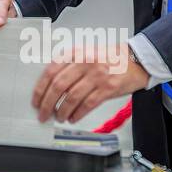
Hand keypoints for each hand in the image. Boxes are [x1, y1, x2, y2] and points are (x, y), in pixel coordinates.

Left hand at [32, 43, 149, 124]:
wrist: (136, 60)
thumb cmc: (109, 58)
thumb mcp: (86, 54)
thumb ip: (68, 66)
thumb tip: (49, 88)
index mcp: (76, 53)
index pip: (50, 71)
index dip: (40, 89)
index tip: (36, 101)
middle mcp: (85, 62)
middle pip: (58, 86)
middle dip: (47, 104)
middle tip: (43, 114)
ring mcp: (97, 75)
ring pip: (71, 97)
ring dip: (62, 111)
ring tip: (59, 117)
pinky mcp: (108, 88)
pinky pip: (87, 104)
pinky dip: (77, 114)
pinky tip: (73, 118)